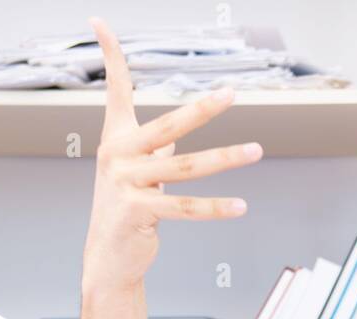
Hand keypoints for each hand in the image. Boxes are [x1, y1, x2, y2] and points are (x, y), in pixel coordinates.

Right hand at [81, 18, 262, 290]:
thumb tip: (174, 140)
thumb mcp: (138, 173)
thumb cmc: (126, 210)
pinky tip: (241, 206)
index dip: (110, 56)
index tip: (100, 22)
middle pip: (168, 125)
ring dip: (225, 158)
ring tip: (256, 150)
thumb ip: (157, 152)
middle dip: (202, 109)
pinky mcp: (137, 212)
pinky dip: (215, 208)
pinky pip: (185, 208)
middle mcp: (118, 155)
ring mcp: (125, 182)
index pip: (115, 90)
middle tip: (232, 93)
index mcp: (117, 139)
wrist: (108, 256)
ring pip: (186, 168)